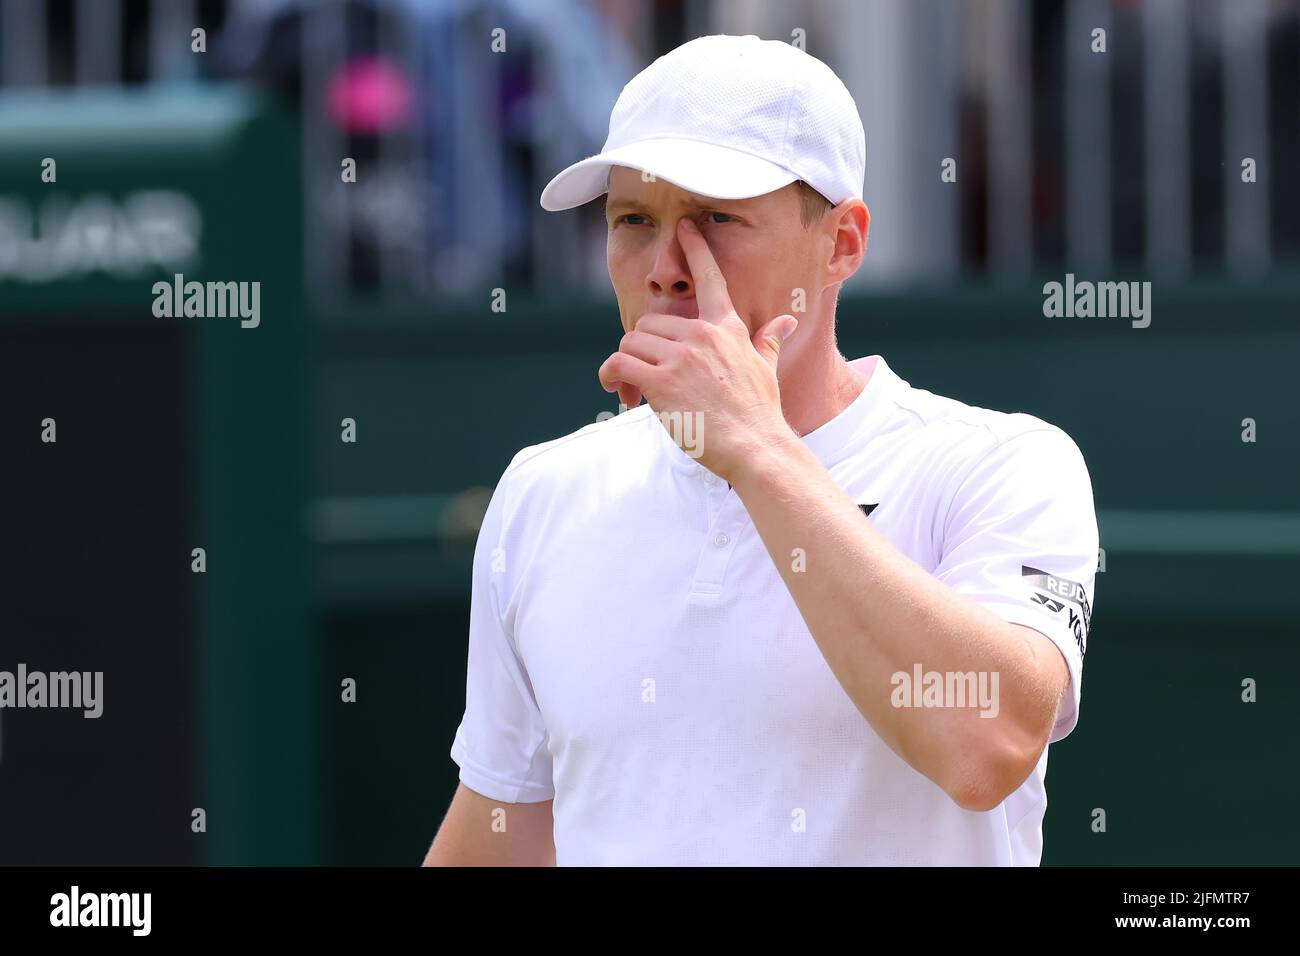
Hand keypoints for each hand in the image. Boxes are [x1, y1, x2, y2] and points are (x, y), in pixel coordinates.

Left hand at [597, 217, 798, 484]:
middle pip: (651, 323)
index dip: (696, 249)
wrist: (755, 447)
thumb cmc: (760, 413)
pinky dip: (611, 375)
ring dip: (626, 363)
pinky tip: (615, 389)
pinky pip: (620, 364)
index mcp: (727, 329)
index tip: (684, 227)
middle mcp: (702, 336)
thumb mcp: (767, 369)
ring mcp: (680, 357)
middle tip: (646, 374)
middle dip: (644, 348)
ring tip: (631, 386)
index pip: (710, 278)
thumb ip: (767, 341)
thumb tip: (784, 321)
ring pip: (631, 342)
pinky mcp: (660, 382)